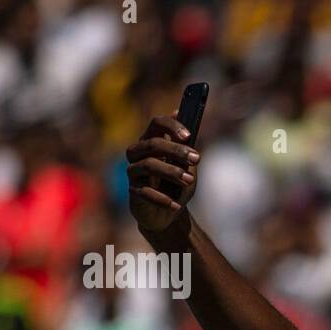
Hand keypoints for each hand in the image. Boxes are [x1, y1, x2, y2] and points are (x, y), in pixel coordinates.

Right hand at [126, 112, 199, 231]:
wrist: (169, 214)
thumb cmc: (178, 186)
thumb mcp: (187, 167)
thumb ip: (186, 147)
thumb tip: (182, 115)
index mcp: (152, 141)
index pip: (157, 123)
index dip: (171, 126)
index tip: (188, 136)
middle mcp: (138, 153)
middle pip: (153, 143)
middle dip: (176, 150)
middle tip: (197, 159)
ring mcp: (134, 171)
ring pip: (148, 165)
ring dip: (172, 172)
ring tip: (189, 181)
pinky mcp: (133, 191)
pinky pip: (145, 192)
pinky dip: (163, 198)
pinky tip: (176, 205)